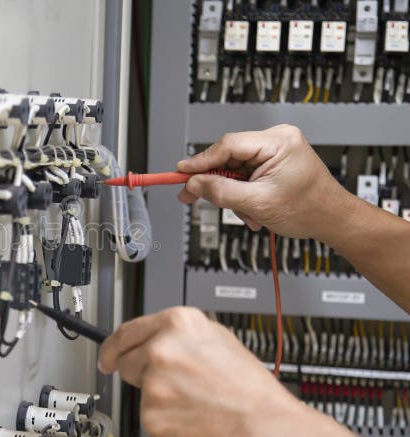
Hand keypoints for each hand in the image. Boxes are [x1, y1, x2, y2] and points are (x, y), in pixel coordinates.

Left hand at [98, 307, 362, 436]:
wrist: (264, 428)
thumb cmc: (250, 390)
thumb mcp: (218, 340)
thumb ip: (181, 335)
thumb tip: (158, 339)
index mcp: (178, 324)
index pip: (126, 332)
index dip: (113, 346)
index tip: (108, 355)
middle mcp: (161, 350)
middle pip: (128, 363)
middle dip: (142, 375)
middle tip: (173, 386)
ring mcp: (154, 384)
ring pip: (141, 394)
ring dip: (160, 401)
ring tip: (195, 403)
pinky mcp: (152, 416)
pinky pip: (150, 419)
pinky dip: (166, 423)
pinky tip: (191, 419)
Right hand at [177, 124, 346, 238]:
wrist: (332, 220)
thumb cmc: (309, 209)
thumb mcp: (258, 203)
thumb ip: (221, 192)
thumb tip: (194, 184)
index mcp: (278, 142)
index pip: (227, 145)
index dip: (200, 161)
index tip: (181, 172)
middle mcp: (277, 139)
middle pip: (228, 157)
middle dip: (217, 183)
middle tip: (191, 196)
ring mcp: (276, 149)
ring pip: (234, 168)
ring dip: (233, 193)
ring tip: (247, 213)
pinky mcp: (273, 160)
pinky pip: (245, 174)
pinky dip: (242, 193)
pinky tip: (252, 208)